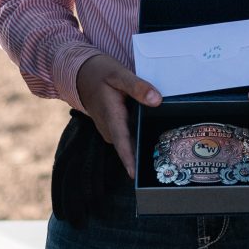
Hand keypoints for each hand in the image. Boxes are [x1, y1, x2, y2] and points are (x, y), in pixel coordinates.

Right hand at [74, 53, 160, 178]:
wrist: (82, 74)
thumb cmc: (100, 73)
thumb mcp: (119, 74)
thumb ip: (138, 87)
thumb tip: (156, 100)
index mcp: (111, 116)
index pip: (121, 143)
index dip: (128, 160)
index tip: (135, 175)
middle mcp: (109, 128)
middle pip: (128, 147)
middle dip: (144, 156)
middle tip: (165, 165)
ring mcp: (111, 130)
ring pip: (129, 143)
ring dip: (143, 147)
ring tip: (165, 154)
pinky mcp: (114, 128)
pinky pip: (128, 137)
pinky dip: (139, 137)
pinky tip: (154, 136)